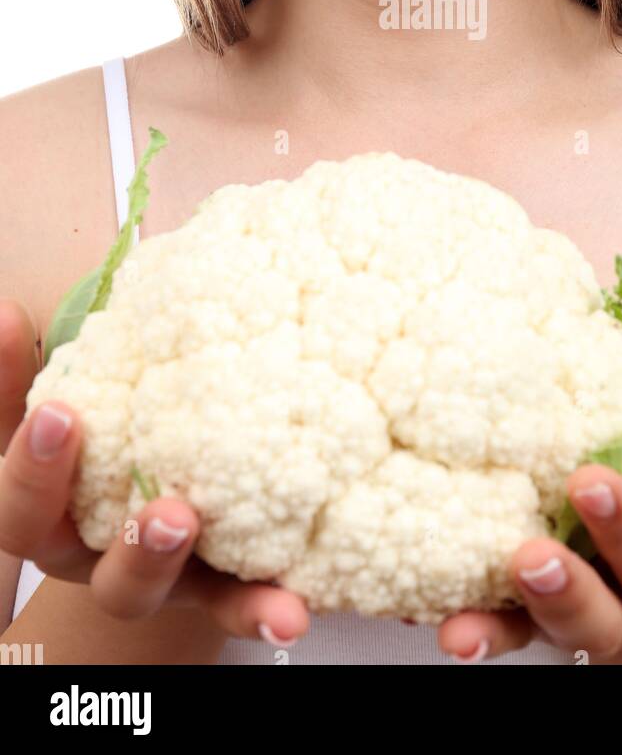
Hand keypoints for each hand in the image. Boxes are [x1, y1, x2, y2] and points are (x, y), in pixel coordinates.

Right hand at [0, 298, 308, 647]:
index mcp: (47, 505)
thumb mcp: (82, 399)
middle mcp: (85, 549)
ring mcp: (147, 578)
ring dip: (150, 558)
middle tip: (97, 446)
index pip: (18, 494)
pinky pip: (230, 611)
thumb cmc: (117, 440)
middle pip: (56, 548)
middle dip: (80, 506)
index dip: (30, 462)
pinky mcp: (210, 595)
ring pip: (132, 591)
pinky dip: (258, 612)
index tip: (59, 411)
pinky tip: (289, 610)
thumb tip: (6, 314)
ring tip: (179, 517)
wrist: (177, 515)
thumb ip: (34, 367)